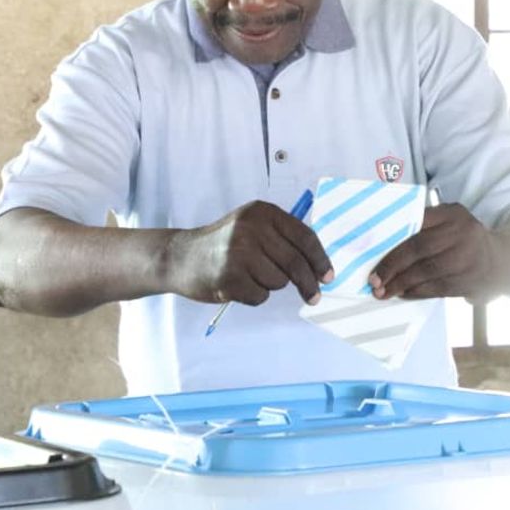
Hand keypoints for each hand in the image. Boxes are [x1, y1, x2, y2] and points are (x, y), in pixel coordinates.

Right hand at [166, 201, 333, 306]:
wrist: (181, 257)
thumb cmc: (223, 245)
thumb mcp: (252, 227)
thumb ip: (282, 239)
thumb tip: (318, 266)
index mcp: (262, 212)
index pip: (304, 236)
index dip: (320, 259)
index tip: (328, 276)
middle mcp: (251, 228)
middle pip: (295, 262)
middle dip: (308, 283)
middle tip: (313, 297)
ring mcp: (239, 252)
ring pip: (279, 282)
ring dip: (269, 285)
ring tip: (249, 276)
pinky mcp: (229, 276)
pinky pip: (260, 296)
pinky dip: (254, 296)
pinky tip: (237, 285)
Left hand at [367, 203, 500, 301]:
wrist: (503, 261)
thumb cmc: (464, 238)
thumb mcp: (450, 220)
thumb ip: (425, 223)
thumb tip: (385, 239)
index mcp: (452, 215)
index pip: (416, 224)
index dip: (393, 241)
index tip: (372, 253)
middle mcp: (461, 235)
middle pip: (418, 250)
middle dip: (391, 266)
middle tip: (374, 280)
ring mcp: (466, 260)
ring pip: (425, 273)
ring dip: (400, 284)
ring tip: (382, 292)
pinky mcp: (467, 282)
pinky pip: (435, 289)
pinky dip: (415, 293)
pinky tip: (401, 294)